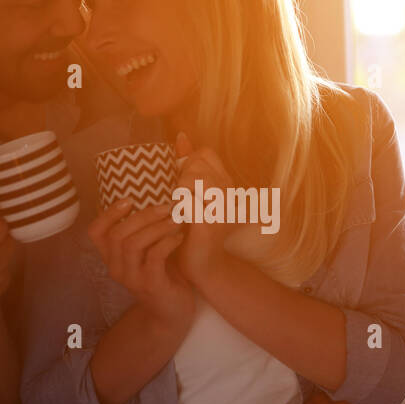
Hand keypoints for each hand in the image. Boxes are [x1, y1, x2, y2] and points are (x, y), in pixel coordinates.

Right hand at [88, 198, 193, 330]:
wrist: (172, 313)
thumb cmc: (161, 274)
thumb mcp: (146, 251)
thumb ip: (142, 231)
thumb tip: (153, 197)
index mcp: (111, 258)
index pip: (96, 232)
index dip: (108, 213)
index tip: (130, 199)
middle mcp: (116, 268)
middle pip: (118, 234)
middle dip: (143, 215)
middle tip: (168, 206)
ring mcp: (132, 279)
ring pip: (133, 244)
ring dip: (157, 227)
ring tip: (177, 219)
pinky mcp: (151, 286)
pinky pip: (154, 257)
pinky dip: (167, 242)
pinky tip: (180, 236)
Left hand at [172, 131, 235, 282]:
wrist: (204, 267)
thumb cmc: (194, 230)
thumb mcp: (193, 193)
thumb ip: (189, 164)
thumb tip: (181, 136)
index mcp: (226, 183)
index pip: (205, 153)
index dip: (189, 163)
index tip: (183, 183)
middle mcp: (228, 193)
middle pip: (197, 165)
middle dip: (181, 178)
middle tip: (178, 199)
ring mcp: (220, 208)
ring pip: (192, 179)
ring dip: (178, 192)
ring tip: (178, 208)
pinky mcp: (208, 224)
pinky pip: (187, 201)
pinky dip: (176, 207)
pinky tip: (176, 219)